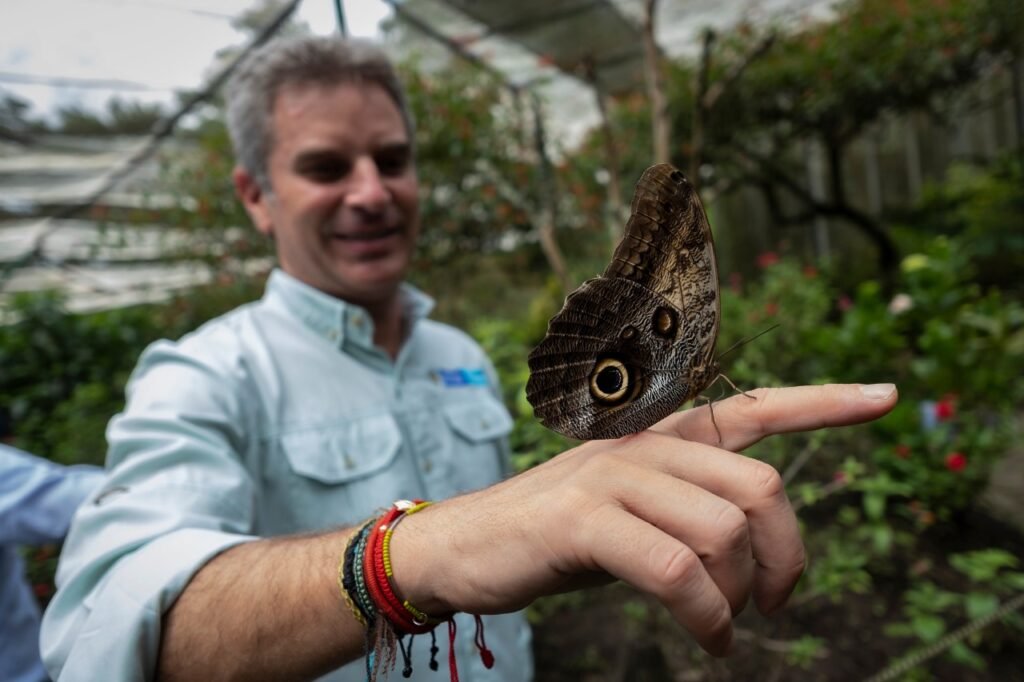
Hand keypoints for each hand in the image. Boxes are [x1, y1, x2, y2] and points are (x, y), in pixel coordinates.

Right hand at [392, 383, 897, 656]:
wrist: (465, 548)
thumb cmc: (559, 535)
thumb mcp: (634, 510)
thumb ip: (689, 507)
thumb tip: (758, 544)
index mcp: (659, 436)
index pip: (753, 407)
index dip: (823, 400)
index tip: (885, 396)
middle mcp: (642, 445)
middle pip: (760, 486)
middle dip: (787, 558)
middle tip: (774, 604)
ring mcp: (611, 478)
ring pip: (723, 531)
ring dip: (741, 597)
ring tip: (727, 627)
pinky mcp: (582, 521)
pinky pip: (675, 570)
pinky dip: (706, 617)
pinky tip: (709, 640)